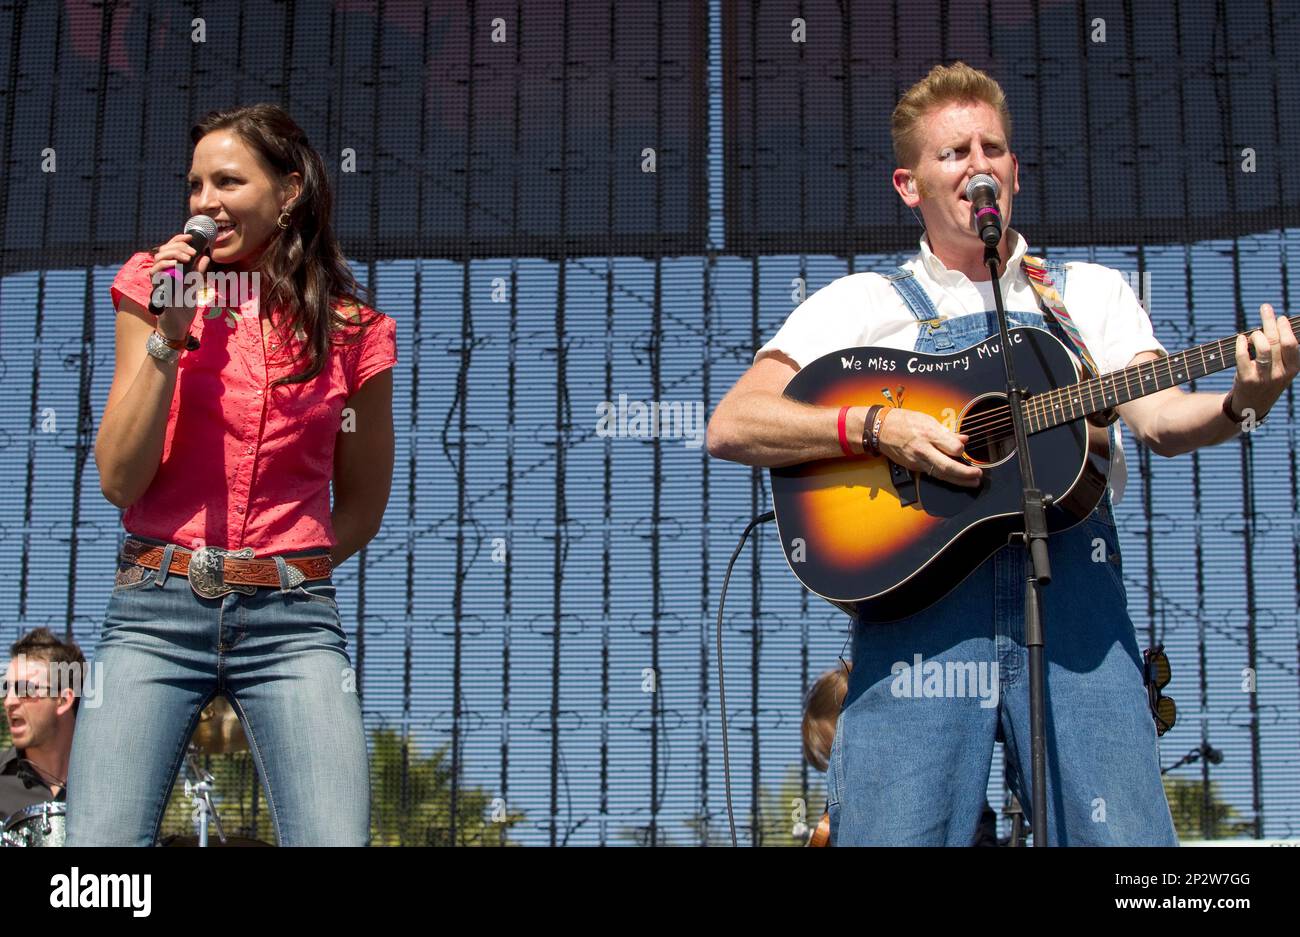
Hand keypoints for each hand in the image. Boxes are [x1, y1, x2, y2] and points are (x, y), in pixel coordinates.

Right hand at [148, 233, 211, 339]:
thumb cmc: (184, 303)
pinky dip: (165, 265)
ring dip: (173, 254)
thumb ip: (198, 270)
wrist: (179, 322)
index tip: (191, 236)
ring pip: (158, 258)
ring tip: (188, 257)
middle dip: (178, 246)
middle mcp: (161, 271)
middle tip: (192, 252)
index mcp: (170, 267)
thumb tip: (206, 256)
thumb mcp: (195, 283)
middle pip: (163, 250)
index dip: (178, 239)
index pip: (170, 247)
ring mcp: (157, 278)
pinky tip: (176, 264)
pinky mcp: (156, 287)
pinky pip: (156, 272)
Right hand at [876, 408, 981, 487]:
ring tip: (971, 482)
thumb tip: (963, 439)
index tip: (964, 449)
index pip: (952, 447)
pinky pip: (932, 473)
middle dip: (965, 474)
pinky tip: (954, 478)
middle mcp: (923, 449)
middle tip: (977, 475)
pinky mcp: (913, 467)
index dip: (962, 450)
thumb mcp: (927, 419)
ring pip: (941, 474)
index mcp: (929, 434)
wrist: (880, 429)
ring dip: (958, 480)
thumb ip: (946, 432)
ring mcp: (917, 460)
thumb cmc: (903, 421)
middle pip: (948, 467)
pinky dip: (945, 477)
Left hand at [1230, 303, 1299, 421]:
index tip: (1281, 317)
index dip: (1286, 328)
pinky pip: (1243, 356)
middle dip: (1270, 321)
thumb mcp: (1281, 369)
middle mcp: (1280, 373)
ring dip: (1257, 334)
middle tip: (1265, 307)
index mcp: (1293, 369)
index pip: (1292, 344)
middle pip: (1277, 341)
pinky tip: (1241, 338)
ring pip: (1263, 348)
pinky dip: (1241, 344)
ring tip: (1253, 332)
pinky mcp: (1246, 379)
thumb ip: (1282, 351)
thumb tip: (1278, 323)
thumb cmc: (1266, 381)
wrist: (1250, 406)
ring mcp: (1264, 377)